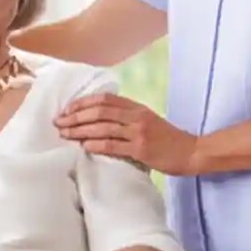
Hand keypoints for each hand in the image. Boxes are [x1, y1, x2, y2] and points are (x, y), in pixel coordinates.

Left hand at [56, 93, 198, 175]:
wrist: (192, 152)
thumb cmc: (169, 140)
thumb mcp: (149, 121)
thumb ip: (128, 118)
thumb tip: (101, 120)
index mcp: (137, 107)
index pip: (105, 99)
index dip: (83, 102)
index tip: (68, 108)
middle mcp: (136, 116)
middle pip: (99, 111)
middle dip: (76, 116)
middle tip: (59, 122)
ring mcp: (138, 132)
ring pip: (103, 127)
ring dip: (80, 130)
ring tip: (65, 134)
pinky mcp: (141, 149)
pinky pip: (113, 145)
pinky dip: (96, 144)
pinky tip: (84, 146)